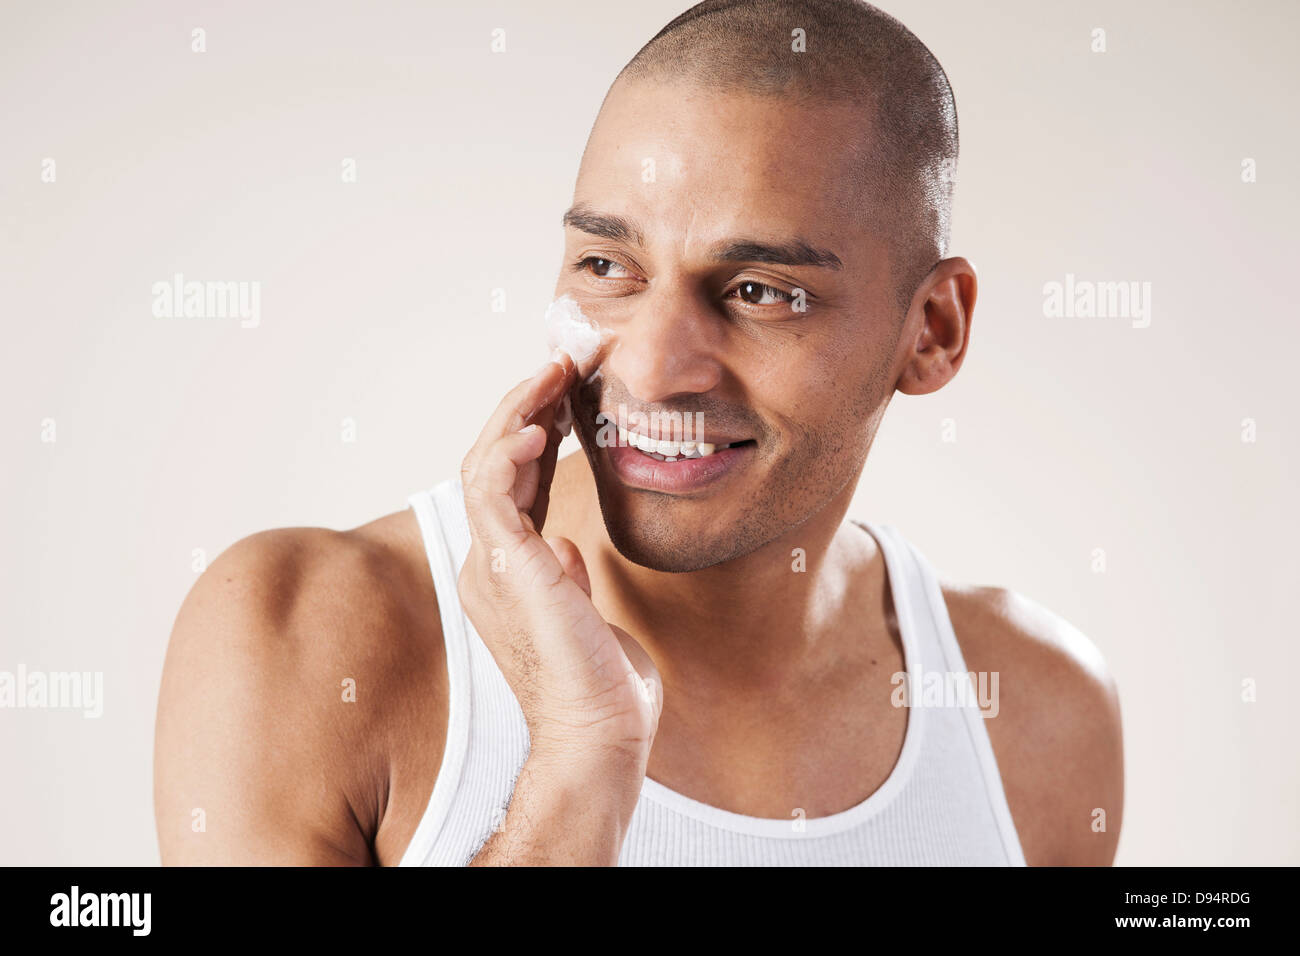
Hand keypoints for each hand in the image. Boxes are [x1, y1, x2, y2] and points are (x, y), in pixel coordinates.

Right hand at [458, 351, 662, 769]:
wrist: (601, 736)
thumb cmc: (602, 687)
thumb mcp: (584, 615)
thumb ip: (565, 576)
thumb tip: (566, 548)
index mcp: (504, 573)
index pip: (509, 484)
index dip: (533, 433)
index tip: (568, 395)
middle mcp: (486, 564)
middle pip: (491, 463)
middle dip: (525, 406)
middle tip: (564, 362)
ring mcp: (488, 566)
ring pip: (484, 465)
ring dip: (518, 411)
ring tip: (554, 371)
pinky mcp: (504, 569)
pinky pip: (490, 492)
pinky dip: (508, 451)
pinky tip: (541, 420)